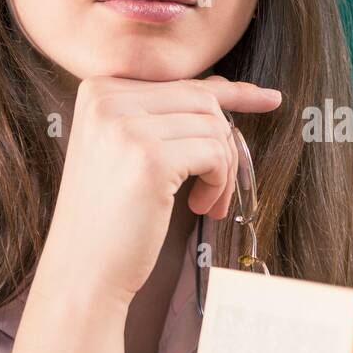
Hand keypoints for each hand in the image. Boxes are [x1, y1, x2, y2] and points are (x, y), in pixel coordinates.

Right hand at [40, 74, 282, 305]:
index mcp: (99, 90)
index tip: (269, 100)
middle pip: (202, 101)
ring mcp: (127, 127)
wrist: (83, 271)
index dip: (231, 93)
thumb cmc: (110, 217)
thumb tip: (220, 88)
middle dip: (224, 144)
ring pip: (214, 127)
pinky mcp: (151, 159)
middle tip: (218, 188)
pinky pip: (216, 154)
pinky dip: (220, 183)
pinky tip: (200, 206)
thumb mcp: (128, 151)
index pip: (181, 81)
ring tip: (206, 202)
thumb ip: (167, 115)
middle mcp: (108, 99)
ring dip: (223, 169)